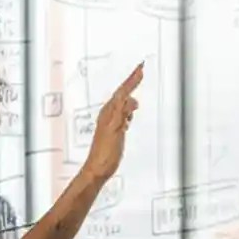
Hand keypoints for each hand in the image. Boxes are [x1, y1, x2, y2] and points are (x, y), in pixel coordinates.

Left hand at [81, 63, 142, 181]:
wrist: (98, 169)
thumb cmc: (105, 153)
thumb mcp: (116, 131)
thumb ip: (122, 114)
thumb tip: (130, 99)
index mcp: (109, 113)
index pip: (122, 92)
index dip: (132, 80)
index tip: (140, 68)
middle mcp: (108, 115)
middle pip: (121, 94)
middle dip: (131, 82)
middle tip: (140, 71)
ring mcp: (110, 122)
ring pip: (121, 102)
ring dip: (130, 93)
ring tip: (136, 83)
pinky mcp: (113, 130)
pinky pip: (122, 113)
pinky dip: (128, 107)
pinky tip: (131, 110)